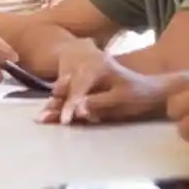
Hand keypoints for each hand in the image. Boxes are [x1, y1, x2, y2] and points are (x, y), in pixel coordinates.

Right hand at [38, 58, 170, 125]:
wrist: (147, 84)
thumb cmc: (137, 93)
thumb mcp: (122, 97)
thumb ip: (100, 102)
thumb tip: (79, 110)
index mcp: (97, 69)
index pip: (79, 88)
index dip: (71, 104)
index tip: (66, 120)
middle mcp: (86, 68)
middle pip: (66, 88)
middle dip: (55, 105)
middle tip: (42, 119)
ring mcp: (82, 73)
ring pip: (63, 90)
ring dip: (53, 104)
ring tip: (41, 118)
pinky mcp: (81, 81)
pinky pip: (66, 93)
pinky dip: (58, 103)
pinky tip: (49, 113)